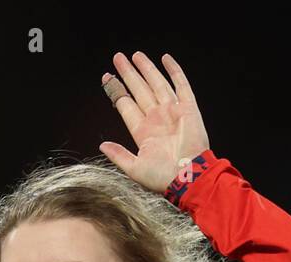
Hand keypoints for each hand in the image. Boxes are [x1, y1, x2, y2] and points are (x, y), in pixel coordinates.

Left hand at [98, 52, 209, 193]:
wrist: (188, 176)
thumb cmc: (162, 177)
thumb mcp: (134, 168)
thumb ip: (118, 155)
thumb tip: (102, 145)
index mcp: (143, 131)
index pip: (126, 105)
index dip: (116, 90)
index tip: (106, 77)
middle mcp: (156, 118)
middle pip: (138, 90)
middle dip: (128, 74)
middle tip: (117, 58)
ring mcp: (172, 111)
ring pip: (156, 83)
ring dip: (146, 68)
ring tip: (134, 55)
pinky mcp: (188, 108)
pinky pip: (181, 85)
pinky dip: (174, 71)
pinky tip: (165, 58)